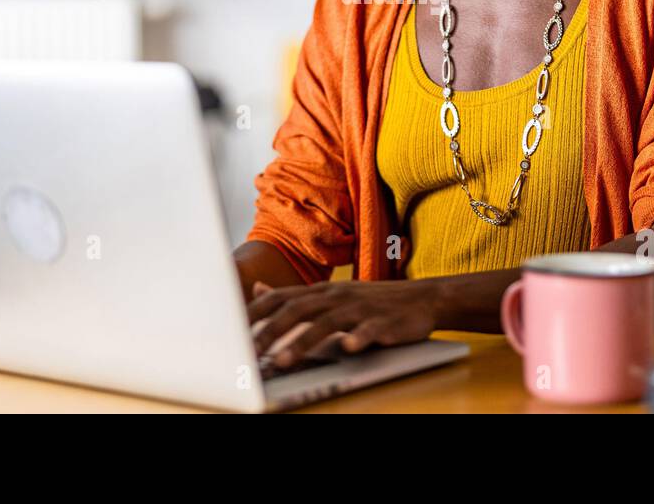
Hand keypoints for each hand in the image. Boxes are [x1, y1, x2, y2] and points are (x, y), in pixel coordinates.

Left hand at [247, 279, 438, 367]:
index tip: (231, 331)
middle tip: (249, 352)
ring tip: (281, 361)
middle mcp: (337, 297)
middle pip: (298, 311)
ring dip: (302, 342)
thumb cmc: (370, 303)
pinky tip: (348, 349)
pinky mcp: (384, 322)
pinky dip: (358, 339)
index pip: (281, 299)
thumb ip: (293, 297)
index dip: (255, 313)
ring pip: (327, 323)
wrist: (422, 299)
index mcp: (322, 292)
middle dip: (271, 331)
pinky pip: (370, 331)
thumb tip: (257, 292)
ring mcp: (361, 308)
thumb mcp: (330, 296)